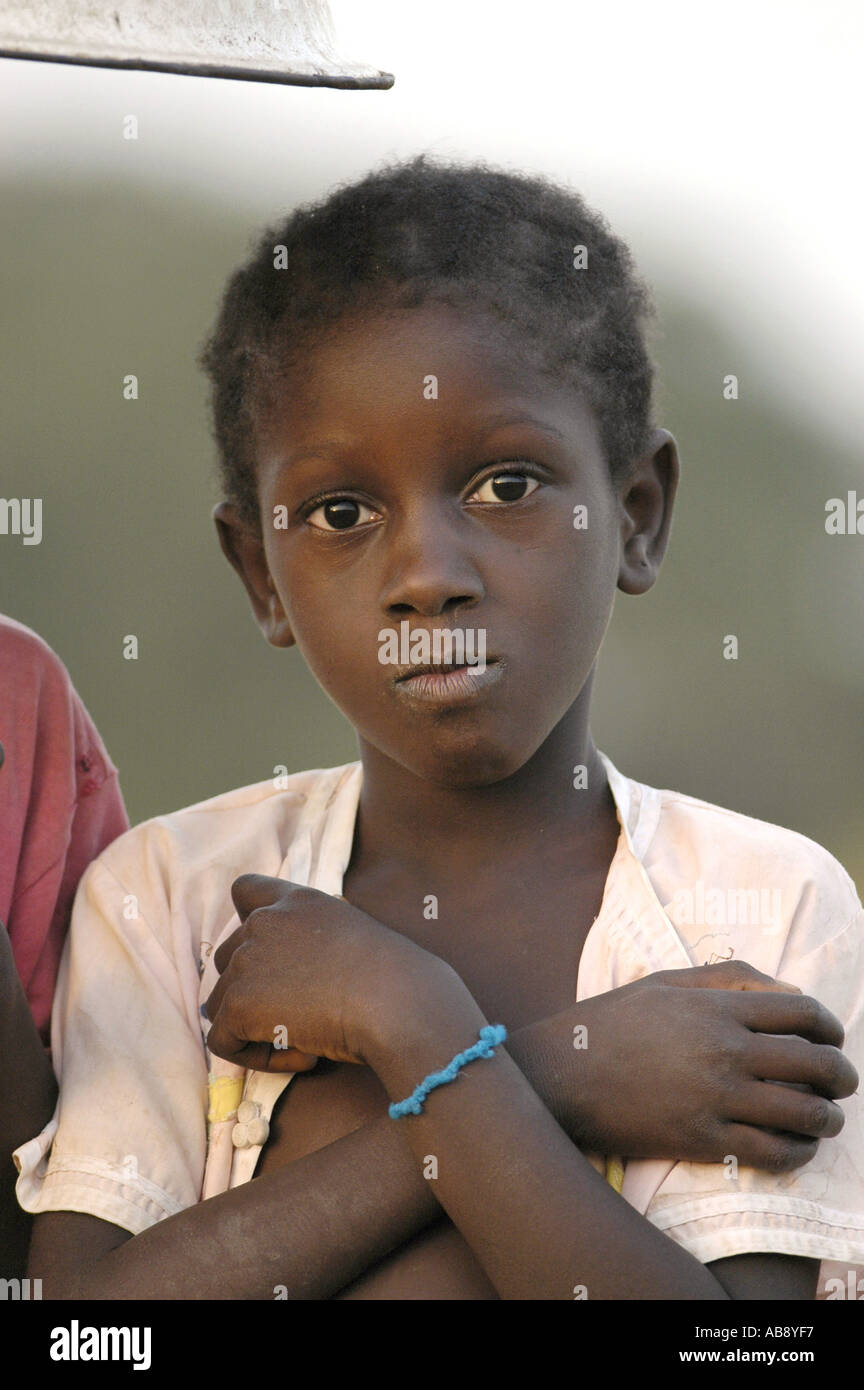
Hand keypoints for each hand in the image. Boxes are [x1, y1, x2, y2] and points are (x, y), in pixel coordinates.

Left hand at [204, 874, 440, 1071]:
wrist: (394, 1000)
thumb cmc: (393, 978)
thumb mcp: (354, 936)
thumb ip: (317, 941)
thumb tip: (297, 980)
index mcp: (296, 901)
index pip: (245, 891)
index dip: (246, 926)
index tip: (270, 958)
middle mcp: (264, 922)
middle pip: (227, 959)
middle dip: (253, 991)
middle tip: (301, 1017)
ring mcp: (246, 961)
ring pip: (221, 1005)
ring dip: (257, 1029)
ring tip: (308, 1041)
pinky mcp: (238, 1003)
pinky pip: (224, 1041)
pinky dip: (256, 1057)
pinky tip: (303, 1056)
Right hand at [537, 960, 857, 1169]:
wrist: (562, 1075)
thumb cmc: (611, 1023)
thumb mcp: (664, 982)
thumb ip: (726, 978)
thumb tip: (784, 988)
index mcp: (716, 1007)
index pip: (801, 1012)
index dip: (829, 1026)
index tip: (832, 1036)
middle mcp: (724, 1052)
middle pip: (813, 1063)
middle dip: (841, 1074)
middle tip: (843, 1081)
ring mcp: (716, 1099)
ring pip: (802, 1112)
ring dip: (827, 1117)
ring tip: (827, 1118)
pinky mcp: (703, 1141)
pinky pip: (772, 1152)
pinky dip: (797, 1153)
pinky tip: (797, 1148)